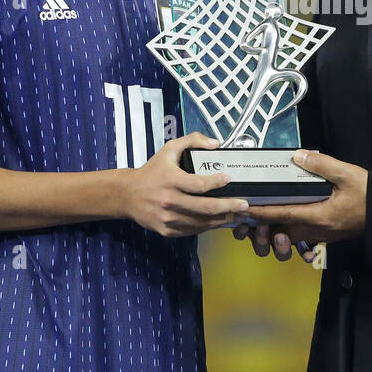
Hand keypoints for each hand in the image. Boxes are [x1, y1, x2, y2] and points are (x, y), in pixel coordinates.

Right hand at [124, 132, 247, 236]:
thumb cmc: (151, 172)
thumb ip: (192, 141)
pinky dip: (207, 227)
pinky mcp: (167, 230)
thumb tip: (215, 143)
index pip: (198, 184)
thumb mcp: (169, 150)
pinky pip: (192, 231)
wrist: (127, 195)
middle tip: (243, 205)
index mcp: (171, 180)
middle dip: (229, 207)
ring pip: (201, 223)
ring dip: (222, 220)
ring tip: (237, 215)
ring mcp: (168, 217)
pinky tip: (218, 221)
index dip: (216, 182)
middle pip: (205, 208)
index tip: (229, 179)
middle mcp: (169, 200)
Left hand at [240, 149, 366, 260]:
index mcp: (319, 215)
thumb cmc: (370, 196)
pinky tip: (287, 227)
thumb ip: (321, 165)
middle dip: (263, 229)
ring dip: (275, 235)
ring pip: (291, 239)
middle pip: (281, 233)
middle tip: (249, 218)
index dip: (260, 212)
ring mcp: (322, 235)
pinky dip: (290, 236)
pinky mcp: (327, 235)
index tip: (244, 207)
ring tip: (264, 225)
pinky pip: (303, 240)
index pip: (281, 214)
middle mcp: (317, 229)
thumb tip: (299, 156)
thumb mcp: (347, 174)